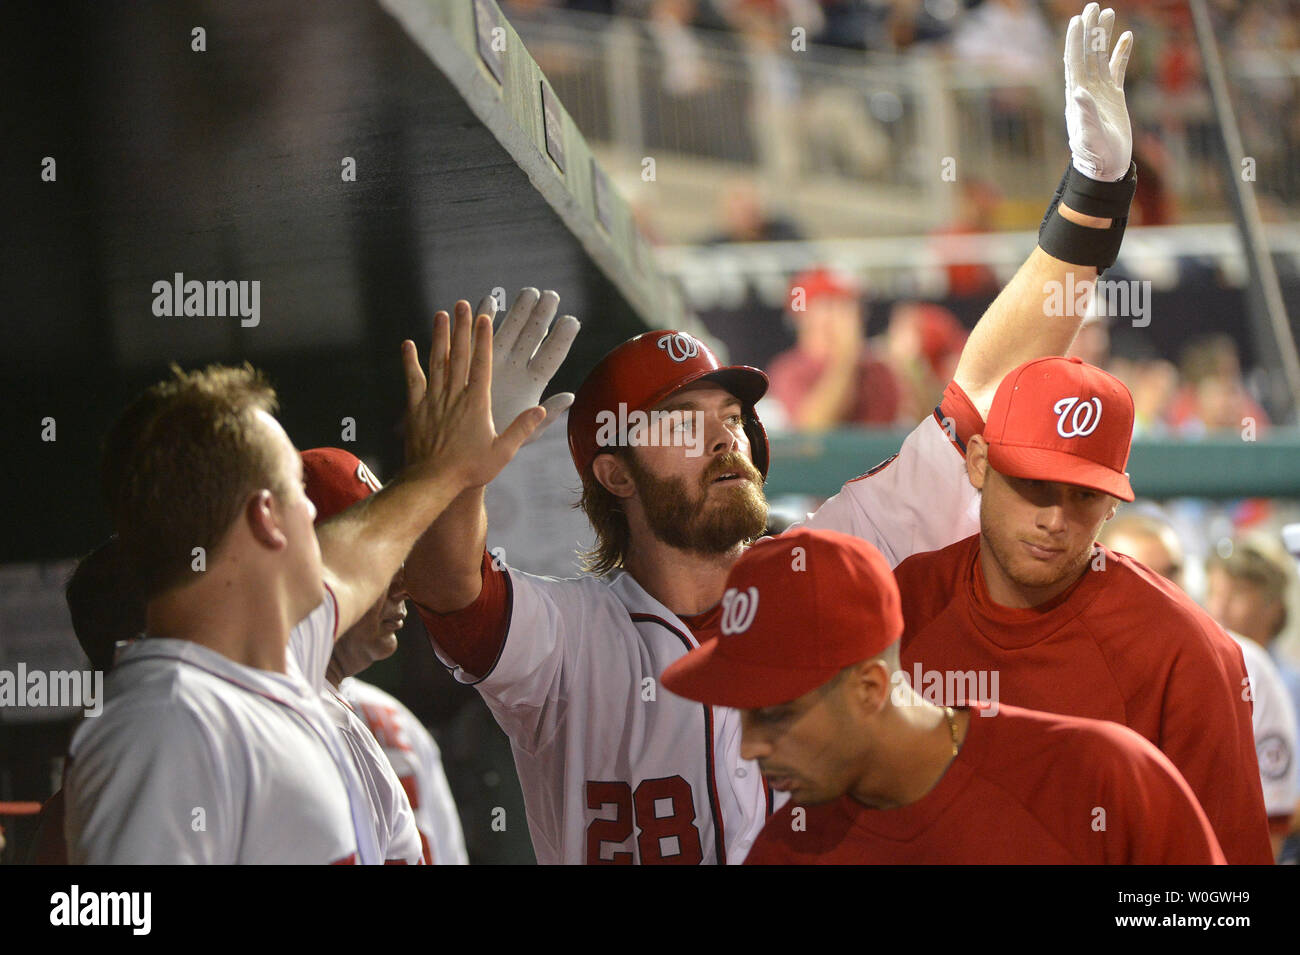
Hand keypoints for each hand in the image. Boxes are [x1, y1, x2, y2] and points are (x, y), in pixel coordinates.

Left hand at [401, 308, 544, 490]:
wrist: (432, 482)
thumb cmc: (469, 469)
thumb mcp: (502, 452)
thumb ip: (523, 429)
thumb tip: (542, 408)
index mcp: (476, 404)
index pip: (481, 364)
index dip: (483, 339)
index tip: (484, 317)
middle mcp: (454, 396)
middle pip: (458, 355)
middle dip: (461, 328)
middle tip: (462, 304)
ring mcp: (433, 401)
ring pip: (436, 362)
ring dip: (438, 337)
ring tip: (440, 314)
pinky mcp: (416, 409)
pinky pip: (413, 380)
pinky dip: (410, 362)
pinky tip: (408, 344)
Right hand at [476, 288, 579, 445]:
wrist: (460, 446)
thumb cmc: (497, 444)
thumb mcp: (525, 435)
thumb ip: (546, 416)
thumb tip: (570, 397)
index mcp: (532, 383)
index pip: (552, 356)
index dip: (562, 339)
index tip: (572, 321)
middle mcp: (516, 367)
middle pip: (532, 335)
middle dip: (542, 315)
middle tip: (551, 296)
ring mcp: (495, 359)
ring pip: (510, 328)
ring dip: (518, 309)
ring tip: (528, 292)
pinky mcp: (473, 357)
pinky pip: (479, 332)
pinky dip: (484, 317)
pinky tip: (490, 300)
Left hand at [1063, 3, 1132, 181]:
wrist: (1106, 168)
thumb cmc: (1096, 156)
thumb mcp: (1090, 136)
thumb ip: (1085, 114)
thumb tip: (1078, 91)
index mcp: (1077, 97)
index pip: (1074, 62)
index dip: (1075, 41)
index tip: (1077, 20)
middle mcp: (1086, 91)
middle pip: (1086, 54)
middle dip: (1089, 30)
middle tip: (1092, 6)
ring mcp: (1101, 92)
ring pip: (1101, 57)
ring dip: (1103, 36)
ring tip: (1107, 13)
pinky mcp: (1114, 97)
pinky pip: (1117, 69)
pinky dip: (1121, 53)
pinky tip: (1126, 37)